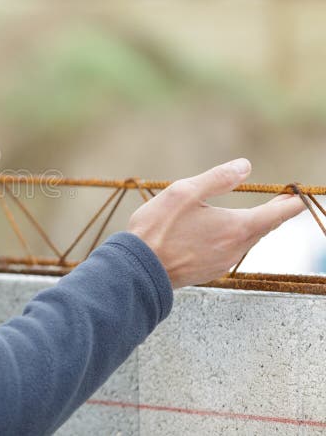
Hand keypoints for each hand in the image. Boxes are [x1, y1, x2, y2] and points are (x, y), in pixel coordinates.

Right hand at [127, 159, 304, 288]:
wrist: (139, 270)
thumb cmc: (159, 229)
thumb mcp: (184, 191)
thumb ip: (218, 178)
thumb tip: (245, 166)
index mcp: (237, 227)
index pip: (278, 214)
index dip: (292, 203)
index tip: (300, 197)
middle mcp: (236, 248)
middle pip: (263, 228)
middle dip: (272, 214)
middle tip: (281, 202)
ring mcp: (223, 263)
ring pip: (244, 241)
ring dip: (247, 227)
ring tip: (243, 215)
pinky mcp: (209, 271)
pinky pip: (227, 251)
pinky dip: (228, 239)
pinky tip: (213, 234)